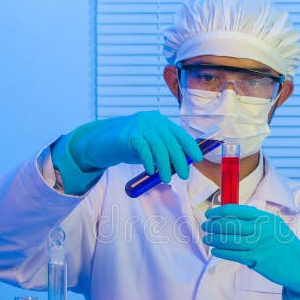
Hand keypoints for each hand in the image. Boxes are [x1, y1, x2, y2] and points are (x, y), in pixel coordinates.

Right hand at [52, 111, 203, 194]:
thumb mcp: (149, 147)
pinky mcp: (128, 134)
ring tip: (166, 179)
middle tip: (183, 175)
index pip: (180, 133)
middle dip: (180, 160)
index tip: (198, 159)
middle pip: (171, 142)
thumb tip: (182, 165)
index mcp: (160, 121)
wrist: (100, 143)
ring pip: (159, 147)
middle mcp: (151, 120)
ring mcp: (139, 125)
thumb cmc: (128, 146)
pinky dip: (149, 162)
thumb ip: (164, 152)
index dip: (190, 146)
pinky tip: (150, 171)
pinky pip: (143, 150)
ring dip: (164, 166)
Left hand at [202, 204, 299, 299]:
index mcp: (266, 218)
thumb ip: (257, 222)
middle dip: (214, 225)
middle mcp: (262, 229)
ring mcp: (259, 244)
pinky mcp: (257, 259)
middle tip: (205, 226)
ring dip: (215, 239)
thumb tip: (231, 220)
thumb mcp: (275, 227)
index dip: (221, 212)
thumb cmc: (285, 246)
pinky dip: (222, 252)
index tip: (210, 214)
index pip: (238, 211)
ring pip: (230, 240)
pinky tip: (215, 251)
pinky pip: (234, 254)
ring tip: (207, 239)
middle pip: (232, 225)